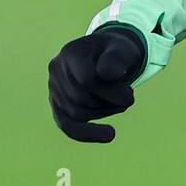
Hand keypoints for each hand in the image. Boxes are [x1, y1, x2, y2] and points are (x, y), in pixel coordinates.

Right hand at [48, 27, 146, 142]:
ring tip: (119, 103)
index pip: (87, 80)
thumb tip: (107, 74)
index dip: (111, 92)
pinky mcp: (58, 106)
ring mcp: (54, 88)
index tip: (130, 95)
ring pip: (77, 113)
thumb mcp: (124, 50)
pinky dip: (87, 133)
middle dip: (109, 102)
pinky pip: (67, 125)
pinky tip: (109, 136)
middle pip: (82, 98)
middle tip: (128, 98)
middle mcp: (57, 69)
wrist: (109, 58)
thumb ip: (118, 58)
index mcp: (71, 52)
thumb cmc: (118, 54)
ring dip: (104, 112)